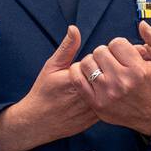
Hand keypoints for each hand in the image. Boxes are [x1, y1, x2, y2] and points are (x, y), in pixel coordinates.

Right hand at [0, 26, 100, 150]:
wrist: (39, 122)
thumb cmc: (44, 92)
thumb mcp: (52, 66)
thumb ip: (66, 48)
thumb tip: (74, 28)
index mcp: (76, 79)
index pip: (98, 62)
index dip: (94, 61)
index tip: (89, 63)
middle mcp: (86, 94)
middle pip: (106, 75)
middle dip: (102, 71)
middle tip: (95, 72)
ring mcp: (92, 108)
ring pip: (110, 89)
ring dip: (108, 84)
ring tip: (98, 83)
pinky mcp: (96, 117)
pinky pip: (111, 103)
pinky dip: (108, 97)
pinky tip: (101, 95)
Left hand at [71, 20, 150, 135]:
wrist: (150, 116)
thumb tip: (141, 24)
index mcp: (138, 70)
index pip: (116, 43)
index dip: (120, 46)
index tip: (124, 54)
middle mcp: (122, 82)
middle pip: (100, 51)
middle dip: (106, 53)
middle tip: (112, 61)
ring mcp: (108, 94)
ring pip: (87, 62)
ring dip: (93, 62)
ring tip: (102, 68)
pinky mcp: (97, 104)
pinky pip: (77, 78)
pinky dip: (79, 72)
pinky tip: (89, 73)